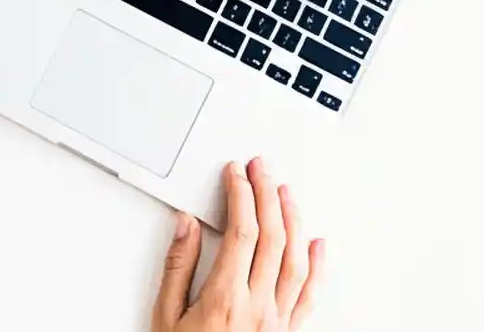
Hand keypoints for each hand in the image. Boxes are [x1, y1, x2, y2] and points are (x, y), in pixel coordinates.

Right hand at [152, 159, 324, 331]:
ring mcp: (278, 321)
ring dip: (293, 219)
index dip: (240, 195)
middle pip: (273, 237)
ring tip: (286, 191)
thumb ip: (177, 268)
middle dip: (267, 194)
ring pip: (296, 259)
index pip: (242, 231)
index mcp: (225, 299)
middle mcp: (258, 308)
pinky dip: (318, 264)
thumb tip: (186, 226)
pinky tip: (319, 243)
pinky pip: (310, 294)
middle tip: (260, 167)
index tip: (235, 173)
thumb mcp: (164, 318)